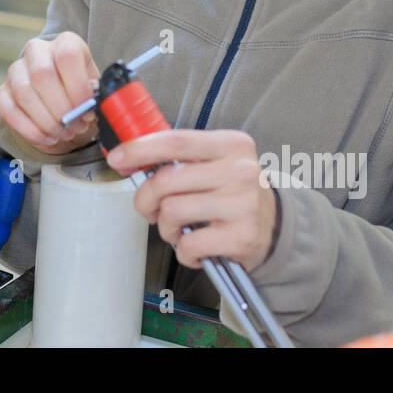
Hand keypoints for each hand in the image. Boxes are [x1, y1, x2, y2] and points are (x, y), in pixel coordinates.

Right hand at [0, 32, 99, 154]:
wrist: (60, 94)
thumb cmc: (79, 88)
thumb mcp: (93, 86)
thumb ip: (94, 93)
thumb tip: (89, 106)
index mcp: (65, 42)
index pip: (67, 56)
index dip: (78, 86)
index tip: (87, 109)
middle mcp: (37, 51)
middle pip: (42, 75)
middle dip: (61, 108)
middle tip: (75, 126)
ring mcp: (16, 70)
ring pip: (24, 93)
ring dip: (46, 121)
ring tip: (64, 133)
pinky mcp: (2, 92)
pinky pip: (8, 110)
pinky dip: (30, 130)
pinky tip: (48, 138)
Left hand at [105, 130, 277, 271]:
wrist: (273, 226)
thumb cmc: (232, 193)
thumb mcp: (213, 163)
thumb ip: (178, 158)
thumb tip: (130, 157)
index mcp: (231, 145)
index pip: (176, 141)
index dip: (140, 149)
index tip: (118, 158)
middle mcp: (240, 170)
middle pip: (166, 180)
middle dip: (146, 199)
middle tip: (150, 208)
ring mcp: (243, 204)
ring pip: (172, 212)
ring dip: (166, 228)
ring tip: (180, 229)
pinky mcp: (242, 237)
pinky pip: (188, 244)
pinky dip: (184, 251)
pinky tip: (196, 247)